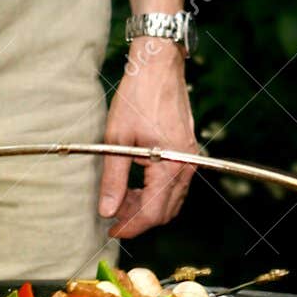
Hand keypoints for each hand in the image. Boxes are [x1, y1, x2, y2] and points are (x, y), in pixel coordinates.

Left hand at [99, 39, 196, 238]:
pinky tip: (135, 183)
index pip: (153, 213)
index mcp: (171, 165)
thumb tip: (107, 211)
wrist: (158, 66)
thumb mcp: (117, 139)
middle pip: (165, 211)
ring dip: (147, 205)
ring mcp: (189, 158)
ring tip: (120, 199)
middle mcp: (186, 166)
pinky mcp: (186, 150)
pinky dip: (155, 190)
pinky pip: (174, 183)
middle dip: (138, 218)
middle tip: (112, 216)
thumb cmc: (137, 97)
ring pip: (171, 198)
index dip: (131, 227)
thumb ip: (113, 179)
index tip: (111, 230)